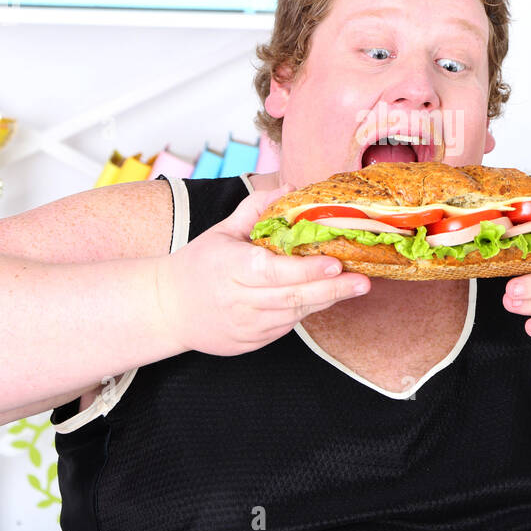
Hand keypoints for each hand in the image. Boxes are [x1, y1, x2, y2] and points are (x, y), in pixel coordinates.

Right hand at [158, 182, 369, 354]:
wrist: (167, 309)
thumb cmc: (198, 265)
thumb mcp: (221, 231)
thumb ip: (256, 209)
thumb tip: (289, 188)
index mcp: (230, 267)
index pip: (273, 270)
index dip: (307, 270)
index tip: (336, 263)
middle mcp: (238, 299)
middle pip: (291, 296)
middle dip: (331, 289)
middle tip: (363, 280)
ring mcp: (245, 325)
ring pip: (293, 313)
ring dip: (325, 300)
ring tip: (355, 286)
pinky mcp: (250, 342)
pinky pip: (285, 327)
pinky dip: (305, 311)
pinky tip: (324, 297)